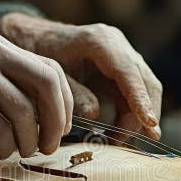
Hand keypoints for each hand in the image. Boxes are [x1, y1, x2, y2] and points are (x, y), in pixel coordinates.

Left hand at [0, 13, 162, 139]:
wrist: (31, 38)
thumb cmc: (37, 53)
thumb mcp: (49, 75)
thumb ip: (72, 93)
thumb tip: (95, 115)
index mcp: (100, 41)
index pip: (129, 73)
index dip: (140, 99)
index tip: (149, 123)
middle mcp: (117, 45)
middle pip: (146, 81)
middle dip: (146, 113)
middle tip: (140, 141)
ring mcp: (121, 56)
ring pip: (144, 90)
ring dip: (139, 118)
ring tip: (122, 143)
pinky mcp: (119, 70)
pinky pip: (133, 94)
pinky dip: (131, 115)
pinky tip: (122, 135)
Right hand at [0, 23, 72, 157]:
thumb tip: (30, 107)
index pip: (47, 67)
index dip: (62, 101)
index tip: (58, 125)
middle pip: (47, 84)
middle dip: (56, 121)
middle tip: (49, 144)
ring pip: (24, 111)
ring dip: (27, 140)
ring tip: (19, 150)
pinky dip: (3, 146)